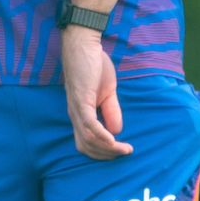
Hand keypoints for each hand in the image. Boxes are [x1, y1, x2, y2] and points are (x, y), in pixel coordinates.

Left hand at [61, 26, 132, 158]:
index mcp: (80, 115)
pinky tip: (113, 140)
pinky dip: (101, 135)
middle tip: (124, 153)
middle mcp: (75, 116)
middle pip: (86, 146)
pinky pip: (89, 123)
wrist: (83, 45)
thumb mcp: (107, 92)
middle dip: (106, 155)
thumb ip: (111, 111)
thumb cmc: (93, 66)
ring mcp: (77, 109)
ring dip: (107, 148)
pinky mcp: (81, 99)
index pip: (86, 144)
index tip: (122, 151)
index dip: (103, 152)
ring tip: (124, 149)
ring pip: (88, 139)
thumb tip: (117, 131)